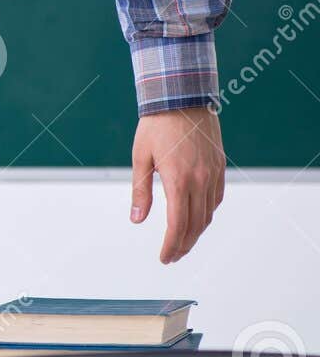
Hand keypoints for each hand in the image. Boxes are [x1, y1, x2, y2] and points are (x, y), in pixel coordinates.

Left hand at [130, 106, 225, 262]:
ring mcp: (213, 174)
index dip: (171, 245)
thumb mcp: (141, 157)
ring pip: (208, 214)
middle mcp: (200, 180)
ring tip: (182, 243)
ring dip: (196, 232)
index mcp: (178, 180)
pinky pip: (216, 198)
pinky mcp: (219, 167)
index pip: (177, 224)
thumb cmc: (156, 126)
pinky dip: (206, 213)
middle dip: (183, 245)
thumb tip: (137, 219)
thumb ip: (140, 191)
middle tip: (172, 257)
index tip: (164, 258)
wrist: (181, 98)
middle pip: (195, 225)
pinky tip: (197, 219)